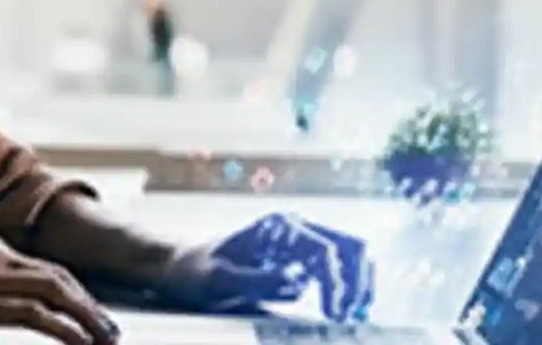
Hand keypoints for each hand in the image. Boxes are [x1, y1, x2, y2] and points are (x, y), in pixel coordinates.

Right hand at [0, 235, 120, 343]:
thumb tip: (21, 310)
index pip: (47, 268)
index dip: (76, 291)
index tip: (93, 312)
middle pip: (59, 276)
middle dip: (89, 304)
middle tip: (110, 328)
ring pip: (56, 290)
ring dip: (86, 316)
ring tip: (104, 338)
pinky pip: (38, 314)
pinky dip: (65, 328)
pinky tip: (80, 342)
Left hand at [158, 213, 374, 321]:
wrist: (183, 268)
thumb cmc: (196, 271)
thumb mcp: (218, 279)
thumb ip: (255, 279)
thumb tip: (298, 281)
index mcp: (277, 227)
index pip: (323, 248)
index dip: (335, 280)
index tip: (334, 312)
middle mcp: (295, 229)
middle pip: (348, 246)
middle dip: (356, 280)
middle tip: (348, 314)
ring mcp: (300, 243)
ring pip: (351, 255)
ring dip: (358, 282)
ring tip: (352, 313)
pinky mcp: (301, 260)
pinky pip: (339, 268)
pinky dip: (350, 287)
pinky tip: (346, 309)